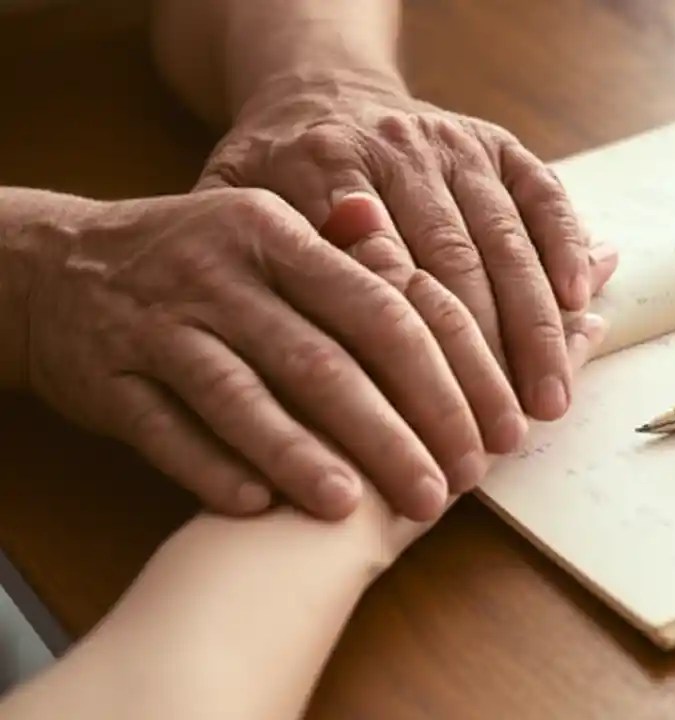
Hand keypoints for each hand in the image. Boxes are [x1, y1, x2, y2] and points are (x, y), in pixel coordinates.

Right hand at [23, 189, 538, 521]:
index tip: (491, 432)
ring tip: (353, 509)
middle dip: (392, 432)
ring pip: (243, 400)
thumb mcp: (271, 234)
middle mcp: (218, 276)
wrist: (56, 268)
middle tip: (443, 490)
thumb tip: (451, 282)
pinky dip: (211, 471)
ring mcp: (158, 329)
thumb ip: (355, 260)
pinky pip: (166, 433)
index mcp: (276, 233)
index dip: (446, 374)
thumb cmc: (198, 260)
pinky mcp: (108, 382)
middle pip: (322, 362)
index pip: (382, 307)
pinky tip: (257, 508)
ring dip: (302, 458)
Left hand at [198, 75, 599, 422]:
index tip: (432, 431)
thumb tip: (301, 370)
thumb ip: (260, 282)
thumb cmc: (269, 181)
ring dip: (535, 325)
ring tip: (550, 399)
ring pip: (501, 241)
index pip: (377, 278)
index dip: (411, 360)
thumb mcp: (229, 219)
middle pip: (449, 267)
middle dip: (483, 361)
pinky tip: (581, 304)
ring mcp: (449, 143)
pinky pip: (541, 195)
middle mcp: (391, 149)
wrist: (316, 90)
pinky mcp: (494, 142)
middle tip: (503, 436)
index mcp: (314, 169)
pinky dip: (564, 248)